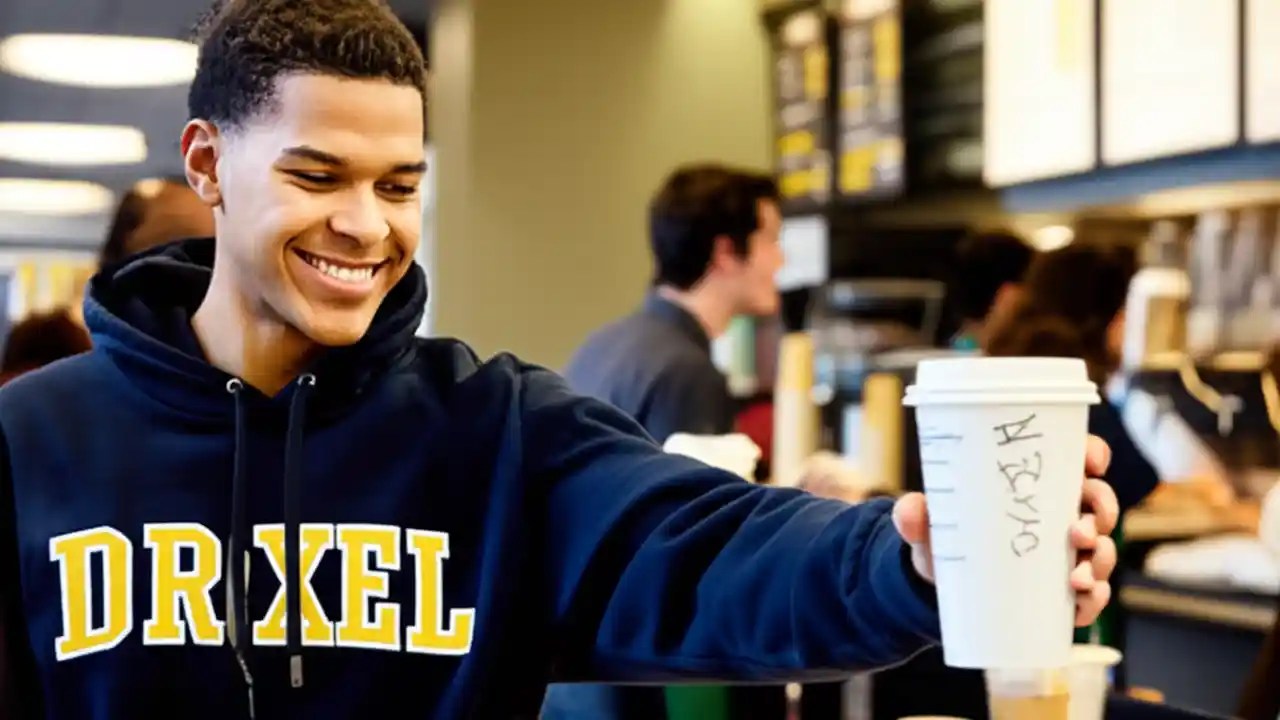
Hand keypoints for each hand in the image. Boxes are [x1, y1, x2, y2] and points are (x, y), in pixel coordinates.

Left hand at [892, 434, 1119, 627]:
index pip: (1075, 458)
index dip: (1092, 454)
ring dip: (1099, 560)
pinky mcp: (1063, 589)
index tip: (1091, 464)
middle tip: (1079, 532)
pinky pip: (1094, 593)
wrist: (941, 584)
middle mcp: (1060, 514)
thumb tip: (912, 510)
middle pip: (1100, 502)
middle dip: (1100, 514)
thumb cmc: (944, 538)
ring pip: (1102, 548)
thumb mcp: (929, 523)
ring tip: (1076, 576)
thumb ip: (915, 515)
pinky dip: (1095, 597)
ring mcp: (1066, 553)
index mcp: (1035, 486)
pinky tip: (1082, 600)